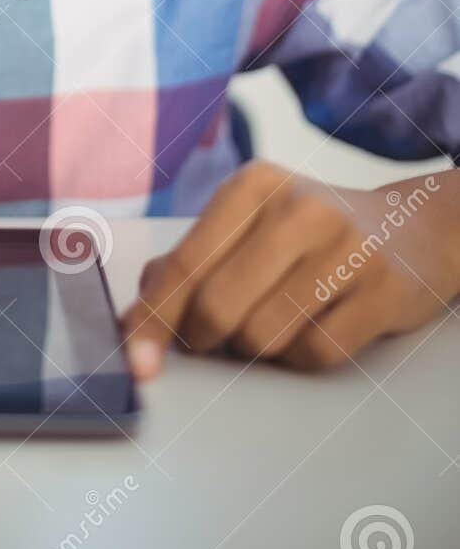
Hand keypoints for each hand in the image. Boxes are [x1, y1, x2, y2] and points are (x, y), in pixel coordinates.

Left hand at [122, 161, 459, 378]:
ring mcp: (345, 248)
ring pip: (262, 338)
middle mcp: (298, 208)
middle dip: (208, 338)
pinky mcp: (383, 291)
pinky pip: (314, 356)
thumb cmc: (311, 234)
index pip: (183, 265)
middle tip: (221, 333)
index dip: (153, 320)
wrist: (414, 229)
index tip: (135, 363)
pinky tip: (318, 324)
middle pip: (217, 308)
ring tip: (279, 317)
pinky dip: (302, 357)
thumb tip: (133, 319)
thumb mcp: (249, 225)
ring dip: (258, 348)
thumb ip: (189, 263)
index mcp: (252, 185)